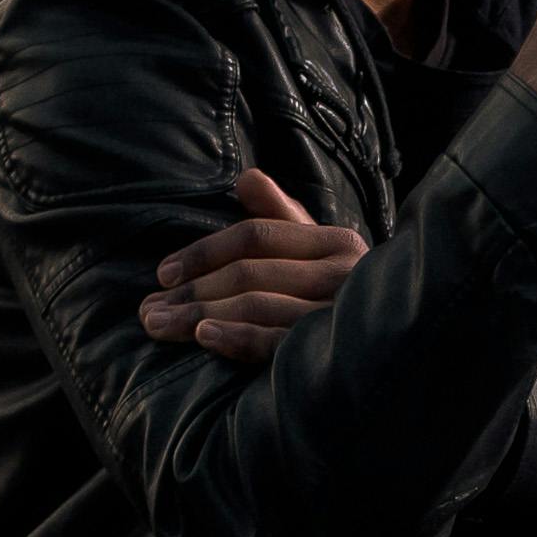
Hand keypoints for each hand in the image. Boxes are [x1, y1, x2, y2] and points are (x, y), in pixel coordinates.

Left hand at [140, 167, 366, 364]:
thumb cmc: (341, 299)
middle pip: (250, 273)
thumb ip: (281, 215)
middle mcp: (342, 274)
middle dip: (192, 291)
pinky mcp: (330, 353)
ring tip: (159, 326)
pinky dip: (238, 338)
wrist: (388, 358)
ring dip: (199, 315)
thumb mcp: (316, 252)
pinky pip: (276, 343)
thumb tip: (246, 177)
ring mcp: (337, 315)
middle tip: (148, 311)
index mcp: (337, 243)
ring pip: (256, 305)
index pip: (257, 236)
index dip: (204, 252)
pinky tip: (205, 338)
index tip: (163, 274)